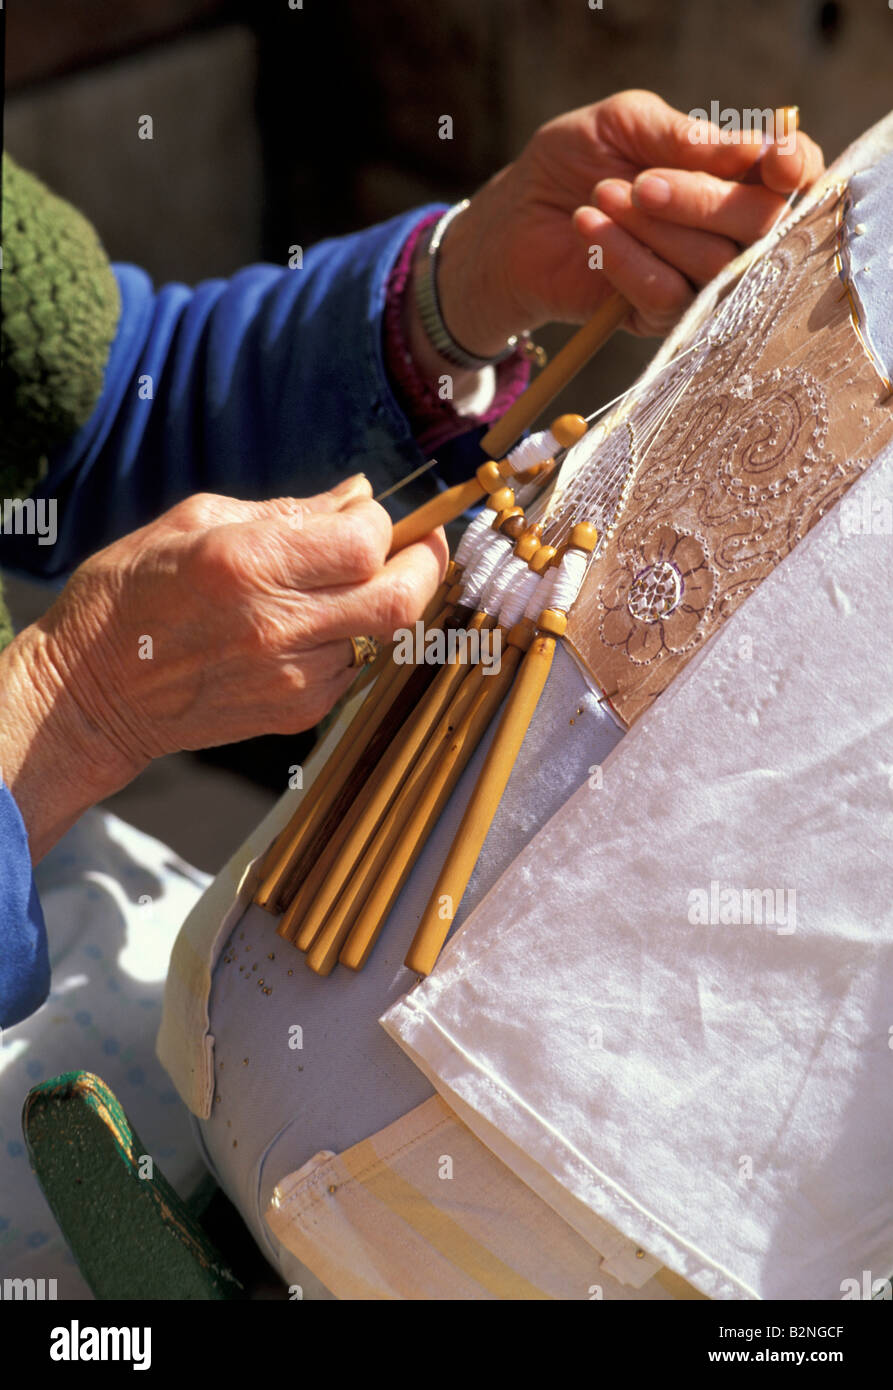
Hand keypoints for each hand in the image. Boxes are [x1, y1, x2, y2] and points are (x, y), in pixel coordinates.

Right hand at [0, 477, 446, 859]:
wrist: (92, 692)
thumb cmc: (131, 593)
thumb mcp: (196, 521)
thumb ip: (288, 510)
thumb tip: (358, 496)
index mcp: (249, 563)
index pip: (366, 540)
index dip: (382, 522)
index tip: (369, 514)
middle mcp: (279, 625)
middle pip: (401, 598)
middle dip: (425, 565)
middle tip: (423, 546)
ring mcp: (292, 677)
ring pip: (382, 635)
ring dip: (379, 604)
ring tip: (341, 586)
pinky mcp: (295, 713)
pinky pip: (353, 667)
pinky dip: (348, 640)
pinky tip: (308, 628)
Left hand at [436, 89, 824, 343]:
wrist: (517, 217)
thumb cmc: (577, 161)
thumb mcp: (625, 122)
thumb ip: (682, 133)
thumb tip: (748, 149)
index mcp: (736, 175)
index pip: (797, 178)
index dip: (794, 170)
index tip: (771, 159)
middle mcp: (730, 231)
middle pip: (760, 226)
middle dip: (701, 200)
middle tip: (642, 182)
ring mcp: (700, 281)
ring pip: (716, 265)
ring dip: (655, 228)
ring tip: (603, 195)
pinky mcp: (660, 319)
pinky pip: (667, 297)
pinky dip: (627, 258)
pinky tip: (590, 225)